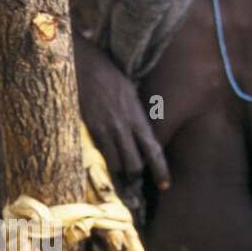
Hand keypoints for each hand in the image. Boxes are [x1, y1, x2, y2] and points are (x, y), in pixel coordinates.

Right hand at [75, 33, 169, 186]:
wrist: (86, 66)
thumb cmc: (110, 77)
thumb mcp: (131, 95)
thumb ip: (138, 118)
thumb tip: (146, 138)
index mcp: (138, 117)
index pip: (153, 151)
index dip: (160, 171)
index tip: (165, 184)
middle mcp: (123, 127)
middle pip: (134, 165)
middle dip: (135, 175)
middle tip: (135, 177)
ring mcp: (105, 130)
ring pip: (115, 164)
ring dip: (118, 169)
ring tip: (118, 166)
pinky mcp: (89, 130)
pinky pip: (100, 153)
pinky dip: (104, 158)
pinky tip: (103, 157)